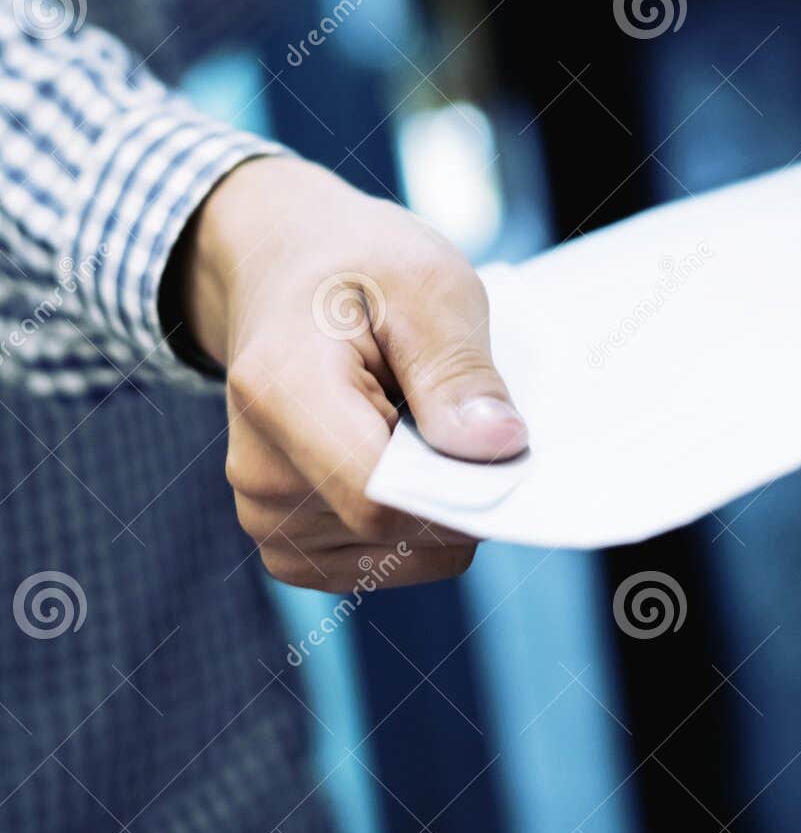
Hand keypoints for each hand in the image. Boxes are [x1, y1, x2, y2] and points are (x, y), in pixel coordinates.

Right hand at [178, 156, 527, 591]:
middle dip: (457, 489)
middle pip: (394, 531)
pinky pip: (388, 562)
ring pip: (401, 553)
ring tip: (420, 428)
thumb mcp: (427, 286)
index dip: (460, 491)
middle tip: (465, 416)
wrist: (287, 271)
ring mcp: (267, 517)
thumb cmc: (359, 270)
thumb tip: (498, 447)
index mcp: (280, 393)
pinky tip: (406, 460)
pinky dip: (418, 524)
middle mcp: (258, 472)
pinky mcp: (292, 545)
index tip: (510, 450)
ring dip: (437, 502)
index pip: (379, 498)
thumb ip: (458, 369)